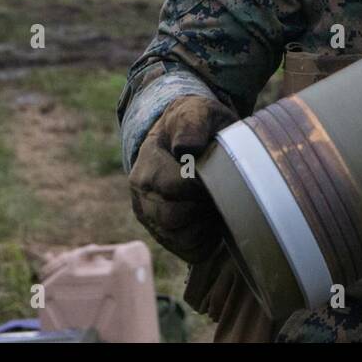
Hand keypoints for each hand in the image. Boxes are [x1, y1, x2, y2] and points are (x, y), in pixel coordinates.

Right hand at [129, 96, 236, 262]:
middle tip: (220, 191)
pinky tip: (211, 217)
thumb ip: (192, 125)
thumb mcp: (199, 112)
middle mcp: (141, 190)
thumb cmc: (198, 125)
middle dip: (202, 207)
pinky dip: (205, 239)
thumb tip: (185, 148)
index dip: (202, 185)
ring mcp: (148, 213)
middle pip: (173, 217)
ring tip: (213, 202)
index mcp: (148, 161)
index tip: (219, 174)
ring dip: (204, 225)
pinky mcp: (162, 232)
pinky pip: (187, 249)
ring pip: (179, 238)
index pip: (175, 187)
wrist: (189, 137)